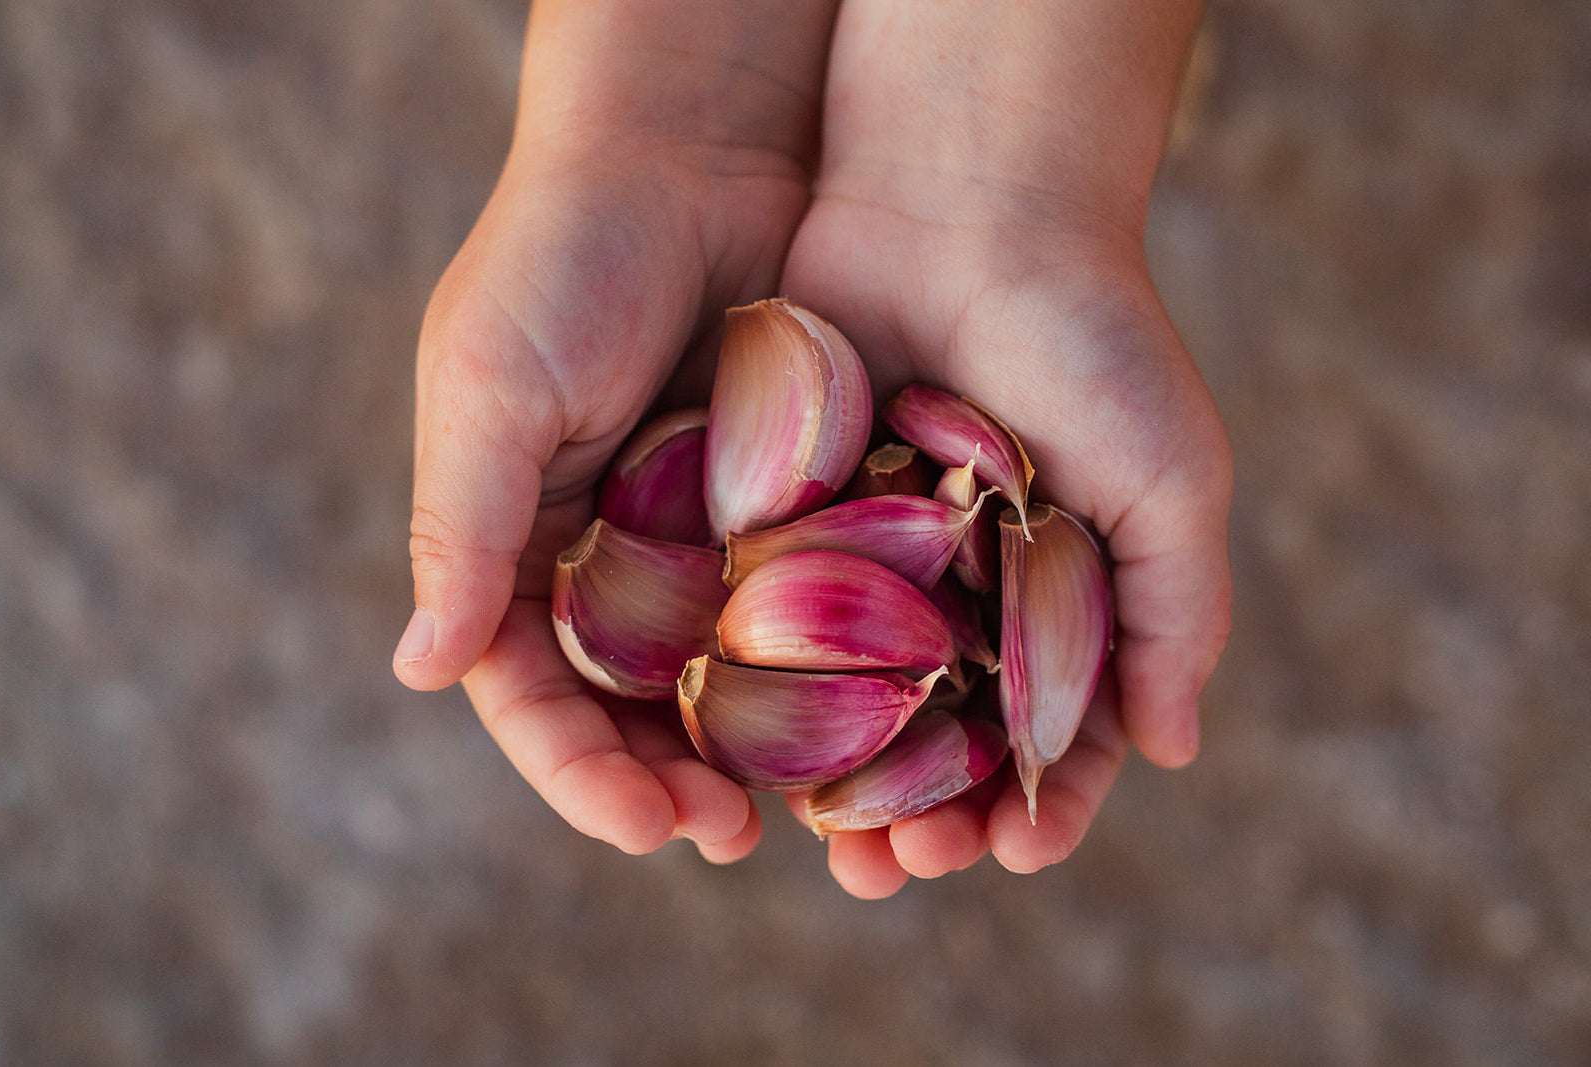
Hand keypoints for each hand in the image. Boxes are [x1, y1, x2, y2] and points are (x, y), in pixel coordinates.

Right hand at [393, 0, 838, 860]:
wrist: (694, 144)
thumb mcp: (494, 384)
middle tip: (733, 837)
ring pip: (729, 678)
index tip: (643, 825)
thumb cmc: (567, 255)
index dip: (578, 770)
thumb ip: (463, 524)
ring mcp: (706, 538)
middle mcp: (613, 559)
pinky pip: (812, 608)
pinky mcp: (794, 503)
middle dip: (673, 783)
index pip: (531, 692)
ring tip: (815, 813)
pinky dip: (834, 666)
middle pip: (636, 709)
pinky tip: (877, 711)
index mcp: (523, 545)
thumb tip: (416, 667)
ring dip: (761, 753)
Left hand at [776, 0, 1231, 896]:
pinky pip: (768, 625)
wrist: (963, 200)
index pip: (1050, 734)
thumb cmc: (1089, 335)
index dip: (1040, 802)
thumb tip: (1172, 752)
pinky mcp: (785, 517)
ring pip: (845, 705)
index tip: (1019, 852)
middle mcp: (957, 590)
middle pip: (938, 741)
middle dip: (926, 814)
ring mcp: (867, 559)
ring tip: (829, 846)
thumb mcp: (1170, 478)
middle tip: (903, 866)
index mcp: (1055, 594)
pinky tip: (748, 748)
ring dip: (838, 785)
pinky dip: (763, 693)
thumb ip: (1179, 614)